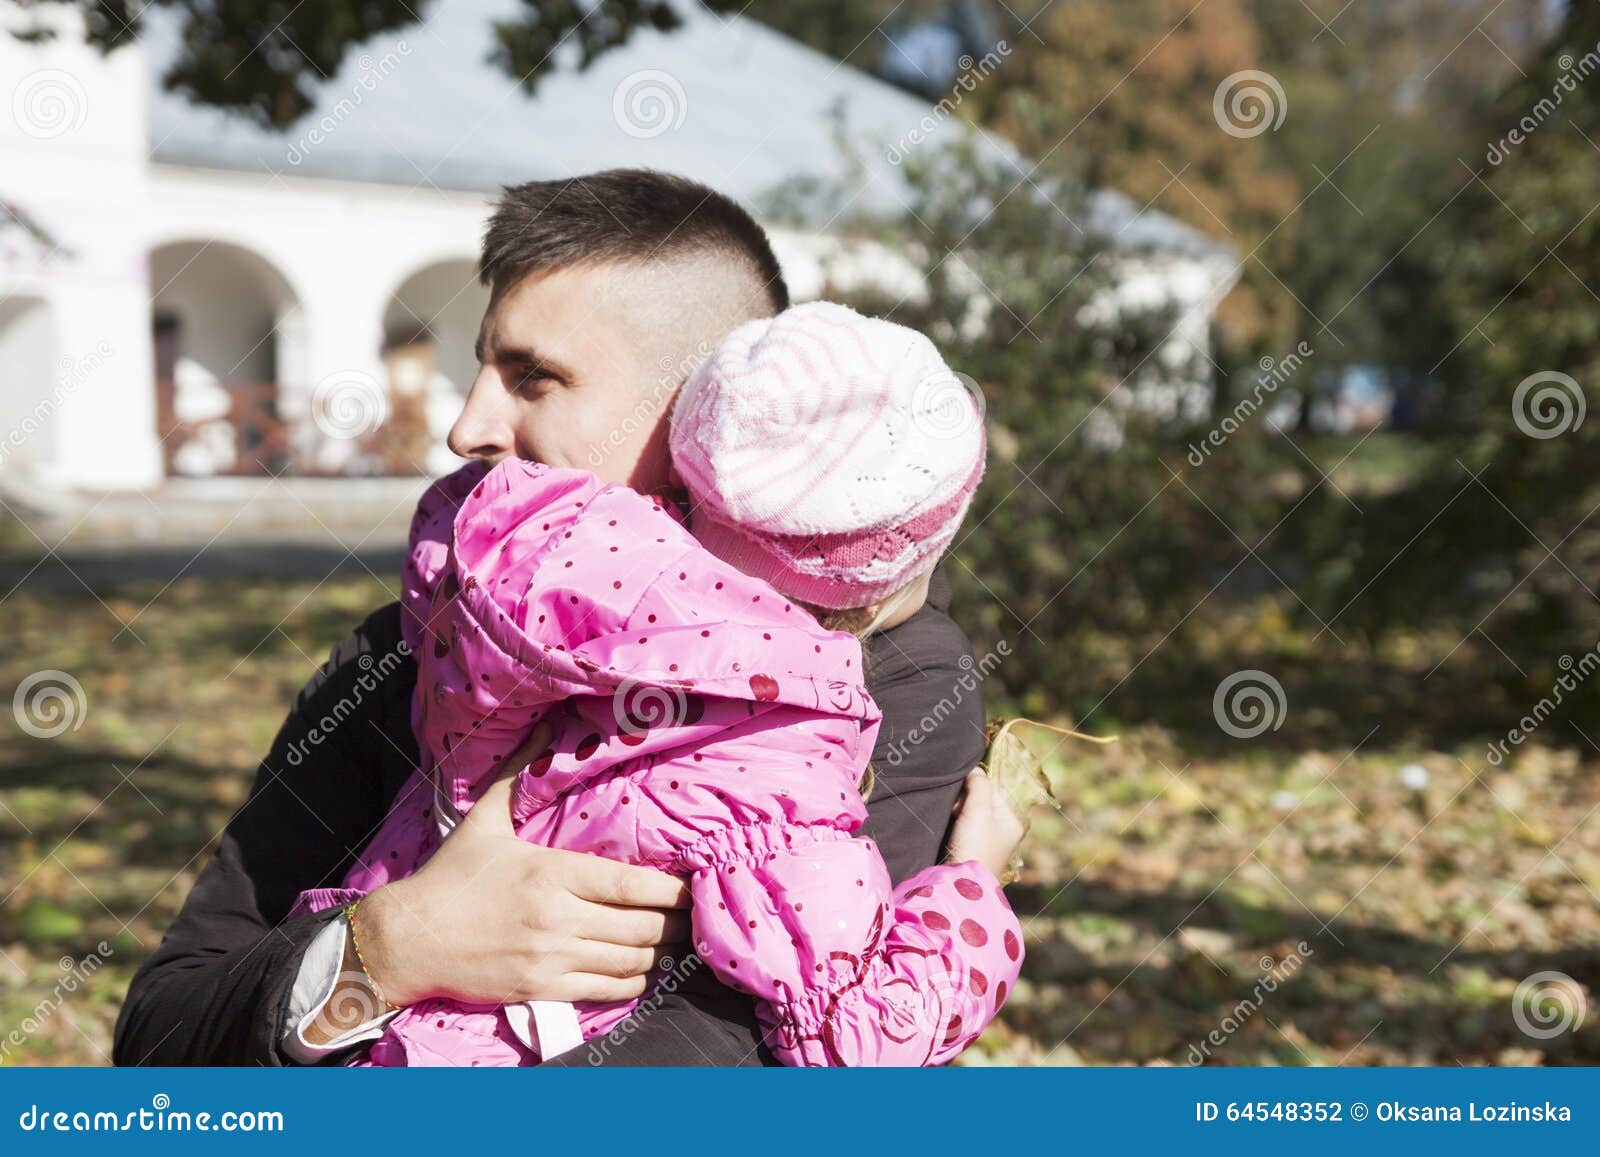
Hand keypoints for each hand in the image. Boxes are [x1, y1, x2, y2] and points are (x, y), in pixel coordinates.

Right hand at [324, 724, 690, 1023]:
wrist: (408, 938)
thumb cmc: (450, 877)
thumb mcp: (484, 821)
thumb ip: (519, 775)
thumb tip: (545, 729)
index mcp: (551, 872)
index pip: (631, 884)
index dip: (672, 891)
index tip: (691, 889)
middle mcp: (558, 917)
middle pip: (642, 927)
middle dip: (673, 924)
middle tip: (688, 918)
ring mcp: (551, 957)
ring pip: (631, 961)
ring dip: (657, 953)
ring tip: (668, 942)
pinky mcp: (542, 990)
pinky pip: (607, 991)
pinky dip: (632, 982)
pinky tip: (637, 969)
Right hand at [945, 768, 1025, 880]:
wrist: (958, 883)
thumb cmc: (974, 846)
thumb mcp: (979, 810)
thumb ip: (979, 785)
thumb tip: (975, 770)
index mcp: (1013, 820)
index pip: (995, 788)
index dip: (976, 787)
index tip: (963, 796)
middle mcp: (1004, 829)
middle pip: (982, 799)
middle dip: (965, 800)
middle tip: (956, 811)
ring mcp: (989, 840)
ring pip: (971, 811)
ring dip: (958, 811)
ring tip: (952, 820)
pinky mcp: (973, 848)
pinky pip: (964, 825)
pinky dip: (955, 823)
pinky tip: (949, 828)